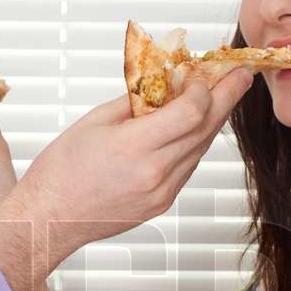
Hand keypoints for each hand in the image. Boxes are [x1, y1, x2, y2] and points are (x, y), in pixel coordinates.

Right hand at [0, 66, 253, 290]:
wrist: (49, 219)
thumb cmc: (60, 171)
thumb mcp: (94, 122)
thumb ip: (134, 101)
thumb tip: (162, 83)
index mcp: (133, 148)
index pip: (190, 112)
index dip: (203, 87)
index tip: (202, 72)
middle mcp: (154, 173)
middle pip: (205, 129)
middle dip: (227, 97)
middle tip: (241, 75)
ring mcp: (162, 192)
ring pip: (200, 149)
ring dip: (211, 120)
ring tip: (218, 96)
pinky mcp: (162, 204)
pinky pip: (188, 167)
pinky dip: (192, 143)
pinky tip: (190, 128)